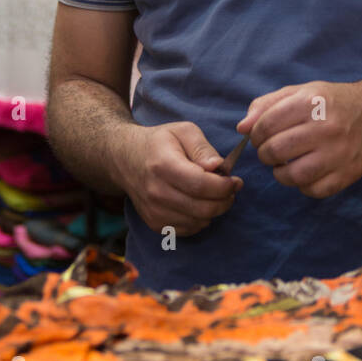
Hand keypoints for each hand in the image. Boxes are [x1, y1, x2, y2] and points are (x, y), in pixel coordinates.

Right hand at [117, 122, 242, 234]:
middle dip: (225, 200)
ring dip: (214, 210)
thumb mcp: (183, 131)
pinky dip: (200, 219)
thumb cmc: (160, 142)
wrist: (126, 159)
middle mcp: (156, 192)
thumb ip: (203, 148)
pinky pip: (188, 230)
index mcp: (164, 165)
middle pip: (202, 208)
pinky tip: (199, 203)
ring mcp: (154, 211)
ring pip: (198, 222)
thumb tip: (219, 166)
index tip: (235, 180)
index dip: (224, 186)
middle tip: (231, 188)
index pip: (201, 185)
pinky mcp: (155, 224)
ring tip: (214, 193)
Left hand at [237, 80, 361, 198]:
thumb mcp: (300, 92)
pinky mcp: (349, 174)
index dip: (255, 134)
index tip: (258, 137)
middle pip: (276, 150)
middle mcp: (326, 127)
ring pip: (293, 175)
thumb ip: (266, 105)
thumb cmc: (330, 102)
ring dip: (280, 173)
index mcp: (311, 102)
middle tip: (269, 151)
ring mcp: (339, 153)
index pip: (266, 124)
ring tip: (283, 164)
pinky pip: (314, 190)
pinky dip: (302, 186)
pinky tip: (304, 173)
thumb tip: (242, 128)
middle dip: (264, 154)